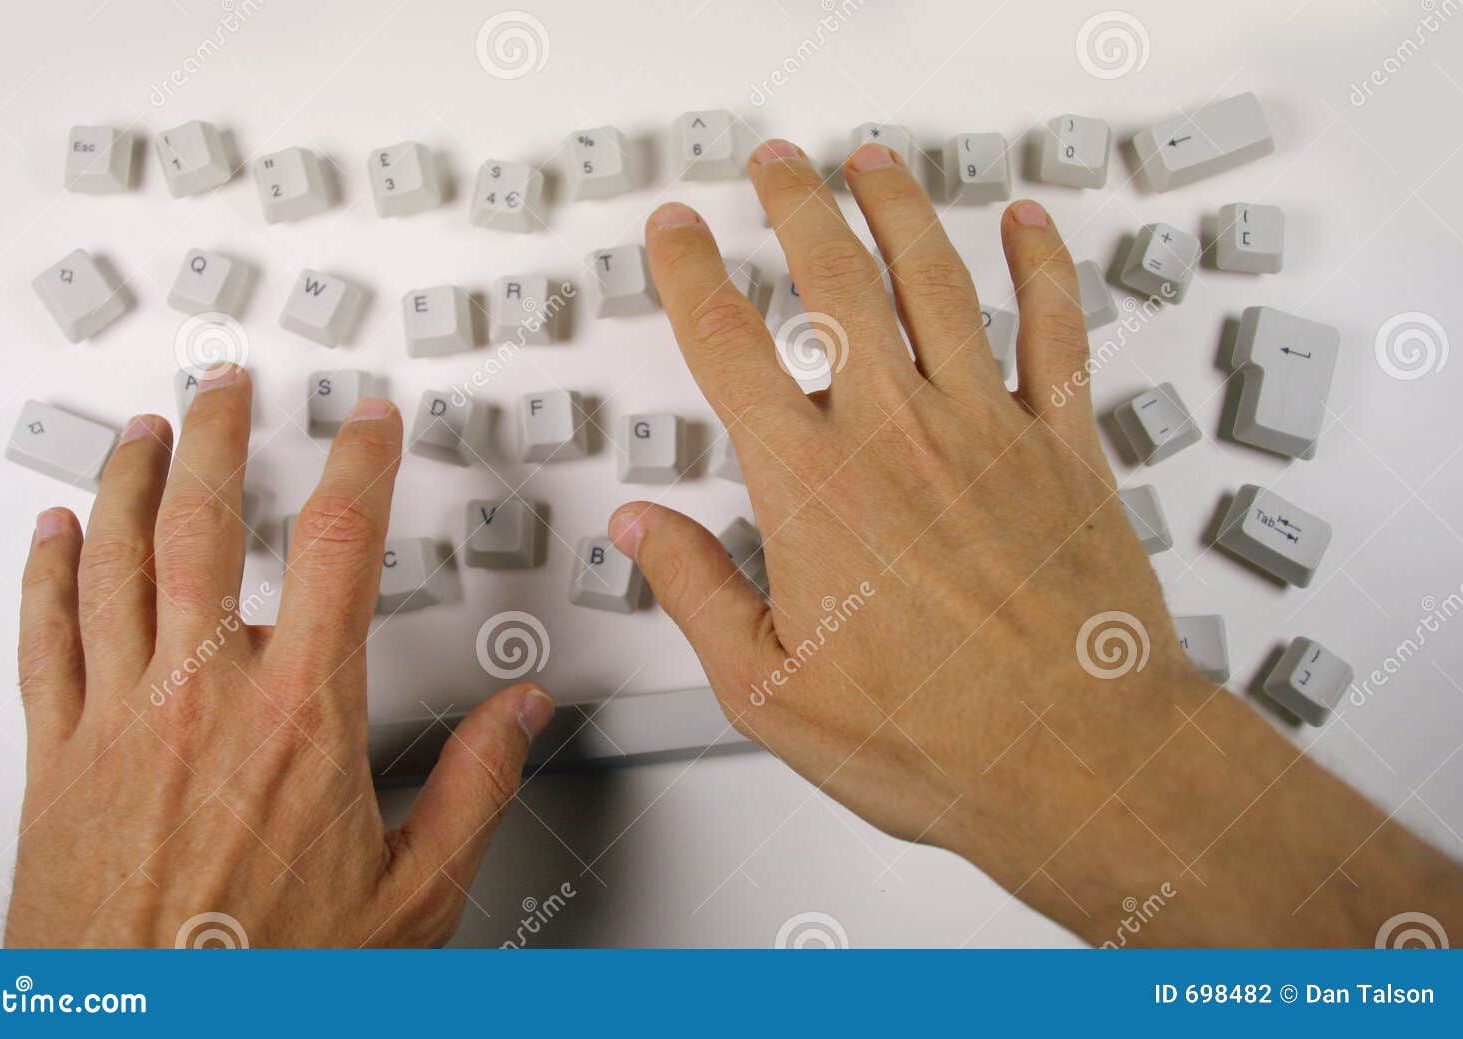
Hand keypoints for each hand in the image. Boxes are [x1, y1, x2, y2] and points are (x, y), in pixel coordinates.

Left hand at [7, 368, 553, 947]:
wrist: (154, 1034)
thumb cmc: (272, 979)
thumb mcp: (416, 895)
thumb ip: (476, 789)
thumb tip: (520, 716)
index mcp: (302, 715)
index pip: (337, 544)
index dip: (358, 463)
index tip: (367, 424)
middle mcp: (202, 696)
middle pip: (204, 522)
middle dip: (218, 436)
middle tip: (227, 389)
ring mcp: (117, 721)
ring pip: (114, 561)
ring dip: (129, 480)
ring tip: (144, 432)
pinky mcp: (54, 761)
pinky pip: (41, 639)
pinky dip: (45, 572)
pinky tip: (53, 534)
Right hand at [609, 140, 1462, 945]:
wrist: (1081, 761)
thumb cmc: (937, 739)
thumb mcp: (770, 691)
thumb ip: (697, 593)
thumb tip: (643, 531)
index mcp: (814, 488)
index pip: (728, 346)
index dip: (689, 274)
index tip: (675, 235)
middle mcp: (898, 437)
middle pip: (835, 281)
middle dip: (795, 206)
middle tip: (775, 166)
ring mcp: (987, 431)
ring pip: (936, 282)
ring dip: (899, 208)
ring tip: (873, 162)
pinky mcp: (1063, 447)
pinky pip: (1055, 329)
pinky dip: (1041, 266)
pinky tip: (1024, 226)